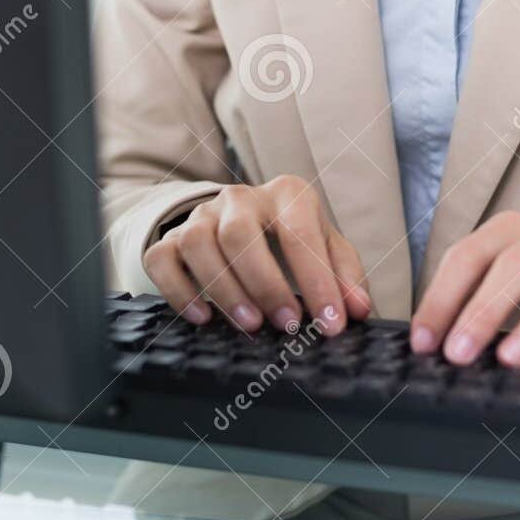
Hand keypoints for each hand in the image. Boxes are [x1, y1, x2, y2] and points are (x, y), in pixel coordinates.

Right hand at [142, 175, 372, 334]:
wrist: (243, 218)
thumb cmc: (291, 236)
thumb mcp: (325, 246)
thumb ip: (345, 275)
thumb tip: (357, 308)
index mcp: (286, 194)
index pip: (299, 232)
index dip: (317, 280)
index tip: (330, 323)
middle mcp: (240, 198)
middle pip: (240, 234)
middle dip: (264, 283)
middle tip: (287, 325)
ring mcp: (201, 215)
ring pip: (198, 243)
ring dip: (223, 288)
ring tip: (249, 324)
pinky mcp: (171, 238)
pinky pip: (162, 258)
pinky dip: (179, 291)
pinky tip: (203, 317)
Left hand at [409, 212, 519, 366]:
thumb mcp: (509, 281)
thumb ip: (475, 303)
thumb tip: (432, 348)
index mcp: (510, 231)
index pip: (468, 256)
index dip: (442, 298)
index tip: (424, 343)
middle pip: (514, 265)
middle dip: (483, 311)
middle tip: (459, 354)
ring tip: (512, 357)